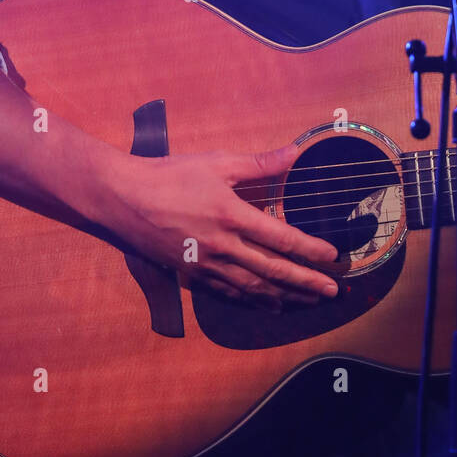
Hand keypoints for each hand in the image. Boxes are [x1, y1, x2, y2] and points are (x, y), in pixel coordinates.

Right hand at [111, 143, 338, 309]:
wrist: (123, 199)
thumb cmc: (171, 175)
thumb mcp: (217, 162)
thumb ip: (259, 163)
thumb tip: (295, 152)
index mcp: (232, 216)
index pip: (282, 239)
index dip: (310, 250)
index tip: (333, 257)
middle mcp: (223, 246)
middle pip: (273, 270)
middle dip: (306, 282)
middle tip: (333, 292)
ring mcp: (207, 264)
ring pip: (254, 287)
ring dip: (285, 296)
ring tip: (309, 301)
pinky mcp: (192, 274)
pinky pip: (229, 292)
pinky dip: (253, 300)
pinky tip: (268, 304)